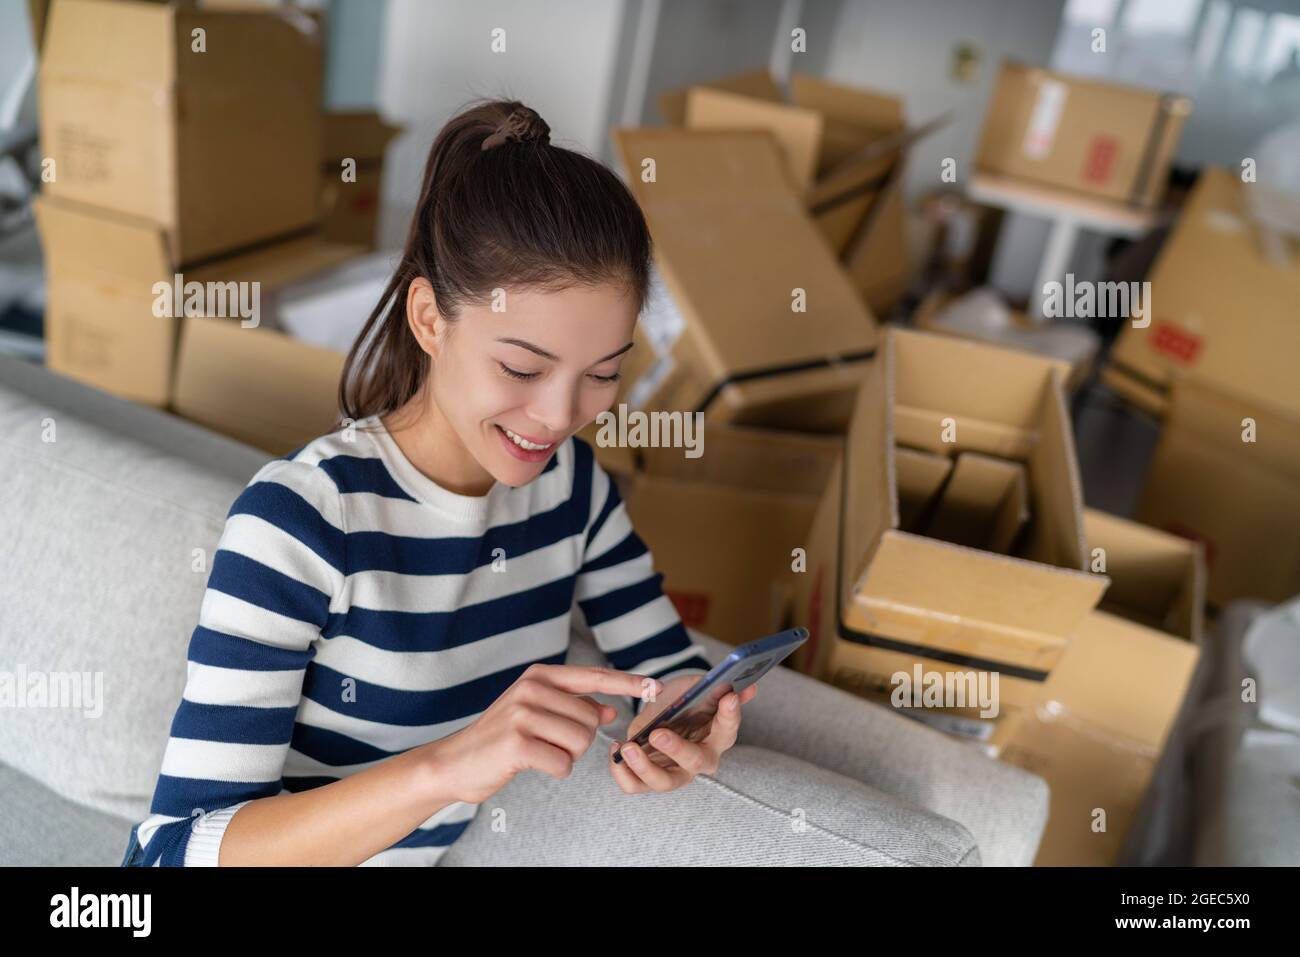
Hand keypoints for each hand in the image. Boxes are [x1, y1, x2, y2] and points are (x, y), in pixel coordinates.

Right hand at [431, 664, 661, 804]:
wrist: (456, 761)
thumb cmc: (502, 738)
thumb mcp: (537, 712)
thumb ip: (573, 706)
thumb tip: (610, 707)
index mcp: (540, 675)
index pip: (594, 676)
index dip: (628, 682)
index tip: (655, 685)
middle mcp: (532, 688)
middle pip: (590, 718)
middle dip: (578, 739)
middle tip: (547, 742)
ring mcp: (522, 714)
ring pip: (580, 740)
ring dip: (566, 755)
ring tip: (538, 751)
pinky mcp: (517, 743)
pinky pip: (562, 763)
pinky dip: (555, 770)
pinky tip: (531, 764)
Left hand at [607, 674, 757, 793]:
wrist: (664, 712)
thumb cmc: (685, 701)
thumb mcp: (697, 688)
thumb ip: (715, 688)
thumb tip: (748, 689)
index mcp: (718, 736)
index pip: (728, 728)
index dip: (730, 714)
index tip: (728, 697)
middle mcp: (700, 759)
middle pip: (696, 762)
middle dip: (676, 749)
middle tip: (657, 734)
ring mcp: (676, 773)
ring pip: (664, 782)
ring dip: (644, 767)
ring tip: (627, 747)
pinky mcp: (650, 779)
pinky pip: (635, 786)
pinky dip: (622, 773)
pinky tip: (615, 750)